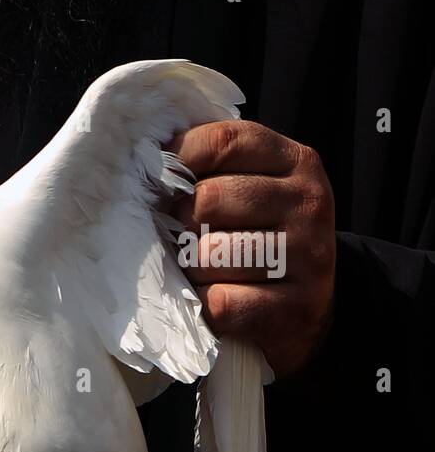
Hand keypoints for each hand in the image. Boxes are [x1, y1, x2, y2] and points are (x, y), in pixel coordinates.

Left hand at [170, 120, 334, 375]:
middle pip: (208, 199)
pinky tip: (213, 302)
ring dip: (190, 269)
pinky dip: (204, 306)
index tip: (165, 185)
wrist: (306, 308)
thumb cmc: (258, 238)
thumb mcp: (248, 187)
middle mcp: (308, 202)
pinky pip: (220, 302)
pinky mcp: (296, 308)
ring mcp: (308, 255)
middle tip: (184, 239)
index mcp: (295, 161)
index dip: (178, 162)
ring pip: (209, 253)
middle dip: (182, 224)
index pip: (221, 143)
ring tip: (202, 272)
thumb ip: (209, 168)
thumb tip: (143, 162)